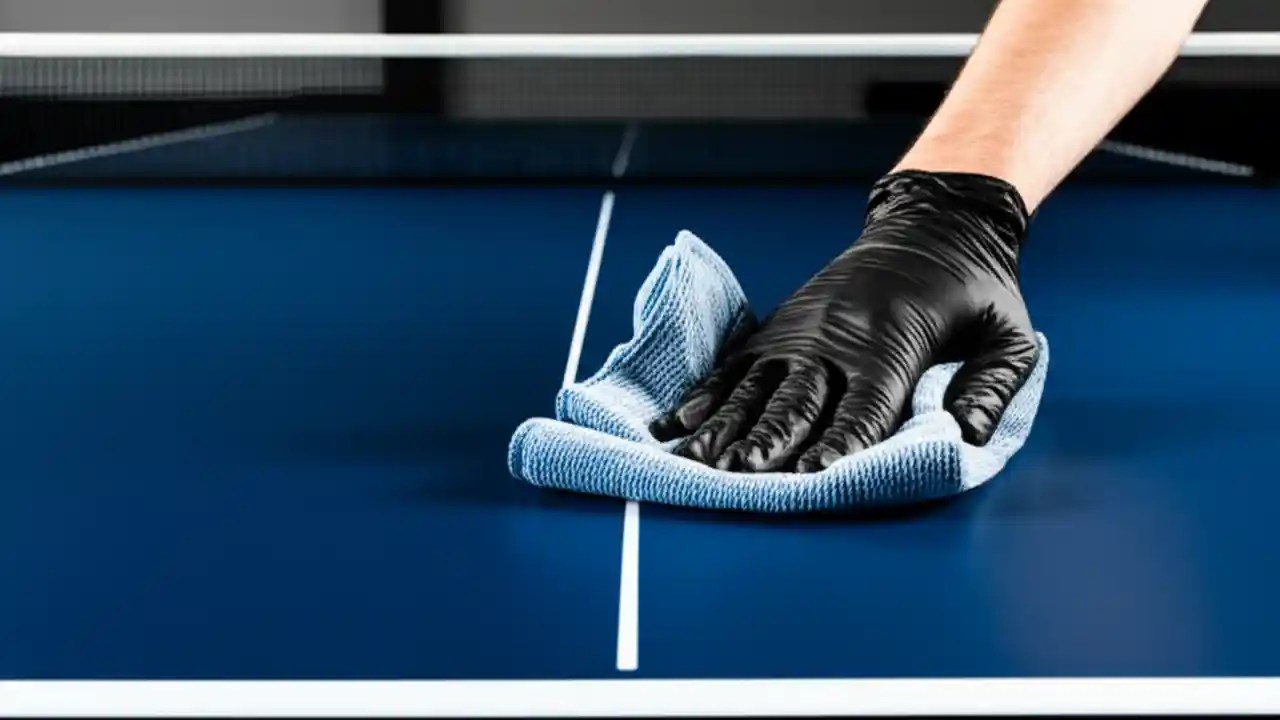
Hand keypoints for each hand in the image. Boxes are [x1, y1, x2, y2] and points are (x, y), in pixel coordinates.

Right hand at [651, 170, 1039, 472]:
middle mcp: (834, 339)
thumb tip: (965, 440)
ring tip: (693, 462)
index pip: (864, 408)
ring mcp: (799, 331)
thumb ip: (990, 390)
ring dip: (722, 426)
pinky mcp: (778, 327)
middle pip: (795, 400)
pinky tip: (676, 425)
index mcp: (892, 346)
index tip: (812, 479)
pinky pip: (733, 365)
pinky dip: (703, 396)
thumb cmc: (975, 291)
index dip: (839, 445)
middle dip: (766, 440)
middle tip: (738, 476)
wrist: (931, 223)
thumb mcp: (1009, 336)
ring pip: (753, 387)